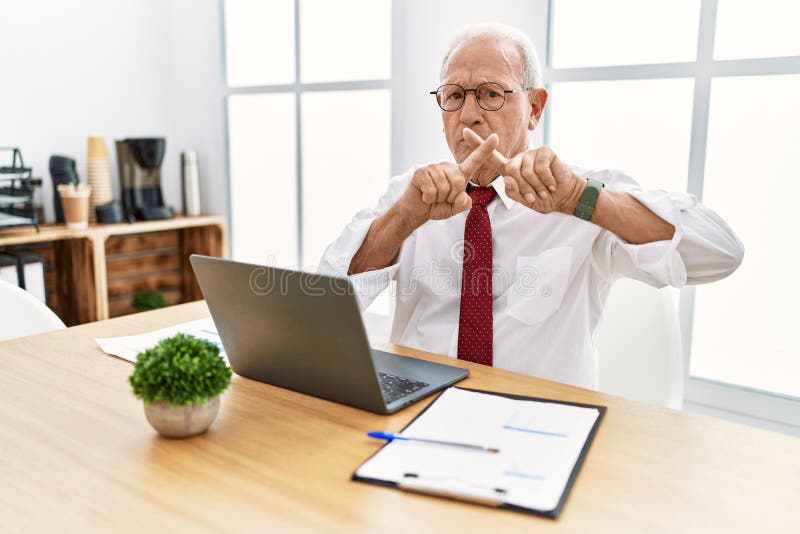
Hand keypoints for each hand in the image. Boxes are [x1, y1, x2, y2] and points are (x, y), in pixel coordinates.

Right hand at [396, 132, 499, 224]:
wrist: (417, 210)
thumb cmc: (437, 206)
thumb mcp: (454, 209)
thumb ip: (463, 204)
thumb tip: (462, 196)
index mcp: (459, 173)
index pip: (475, 160)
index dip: (485, 149)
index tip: (495, 137)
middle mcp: (448, 167)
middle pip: (459, 181)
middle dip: (451, 196)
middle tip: (442, 198)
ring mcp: (433, 167)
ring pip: (444, 187)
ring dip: (438, 199)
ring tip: (433, 196)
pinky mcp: (421, 171)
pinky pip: (431, 190)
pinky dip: (428, 198)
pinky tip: (425, 195)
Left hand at [462, 128, 581, 213]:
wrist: (563, 197)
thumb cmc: (542, 198)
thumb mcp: (523, 199)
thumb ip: (513, 191)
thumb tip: (508, 176)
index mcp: (510, 169)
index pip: (490, 156)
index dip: (477, 144)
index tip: (464, 132)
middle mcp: (519, 159)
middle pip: (511, 170)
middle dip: (524, 187)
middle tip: (535, 195)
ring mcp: (532, 153)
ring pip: (526, 171)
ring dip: (536, 186)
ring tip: (544, 189)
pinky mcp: (545, 151)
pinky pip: (539, 168)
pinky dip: (546, 180)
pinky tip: (552, 183)